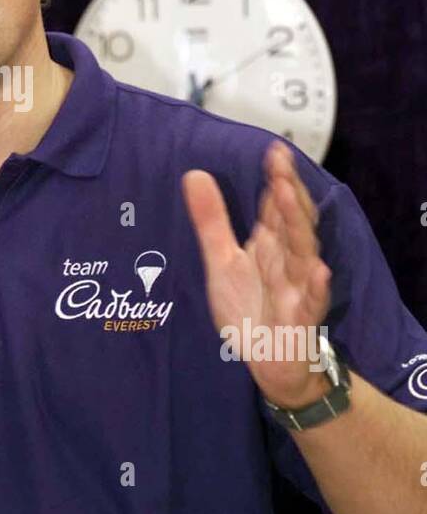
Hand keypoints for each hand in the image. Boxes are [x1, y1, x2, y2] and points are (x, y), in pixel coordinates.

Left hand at [182, 139, 332, 408]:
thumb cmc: (249, 308)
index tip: (273, 151)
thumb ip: (211, 221)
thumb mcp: (221, 262)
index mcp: (270, 244)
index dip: (276, 179)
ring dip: (298, 226)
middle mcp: (288, 261)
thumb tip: (194, 173)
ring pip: (303, 254)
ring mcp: (297, 289)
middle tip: (280, 164)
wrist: (268, 361)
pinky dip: (317, 287)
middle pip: (292, 222)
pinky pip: (312, 302)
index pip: (275, 206)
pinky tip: (319, 271)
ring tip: (288, 197)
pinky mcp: (301, 320)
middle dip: (287, 194)